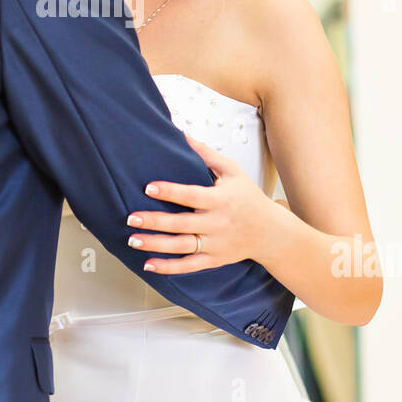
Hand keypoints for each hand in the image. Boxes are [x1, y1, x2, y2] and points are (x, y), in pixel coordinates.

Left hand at [125, 133, 280, 273]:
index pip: (192, 195)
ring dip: (156, 244)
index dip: (170, 192)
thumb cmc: (249, 197)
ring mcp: (215, 244)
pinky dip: (169, 267)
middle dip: (155, 221)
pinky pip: (189, 266)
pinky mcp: (214, 260)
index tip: (149, 187)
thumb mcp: (232, 171)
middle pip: (182, 224)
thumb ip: (206, 154)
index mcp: (220, 200)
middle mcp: (217, 223)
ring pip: (182, 246)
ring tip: (133, 239)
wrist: (270, 232)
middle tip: (131, 217)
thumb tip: (182, 134)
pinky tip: (149, 264)